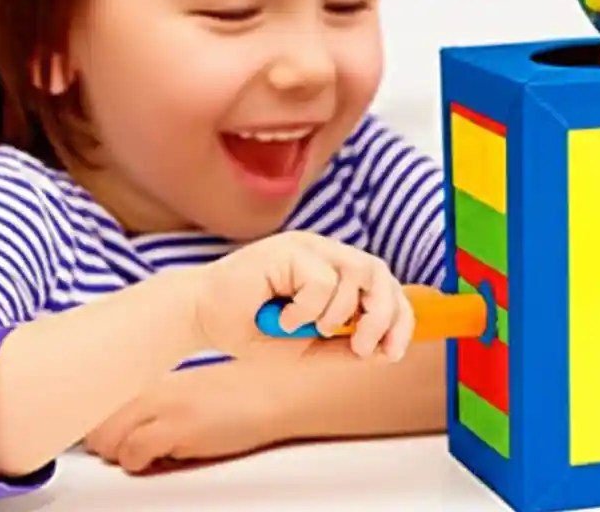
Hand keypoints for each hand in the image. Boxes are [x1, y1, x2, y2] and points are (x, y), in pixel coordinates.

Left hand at [85, 360, 290, 472]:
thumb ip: (166, 401)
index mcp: (160, 378)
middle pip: (95, 420)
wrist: (283, 388)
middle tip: (129, 450)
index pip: (103, 397)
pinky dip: (142, 464)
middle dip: (105, 442)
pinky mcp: (178, 427)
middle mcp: (155, 388)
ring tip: (148, 455)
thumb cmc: (252, 392)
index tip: (102, 432)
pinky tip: (166, 458)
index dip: (99, 421)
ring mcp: (165, 406)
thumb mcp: (200, 388)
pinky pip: (133, 454)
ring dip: (120, 453)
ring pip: (105, 438)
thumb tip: (141, 426)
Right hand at [193, 231, 414, 361]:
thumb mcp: (307, 348)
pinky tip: (281, 318)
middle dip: (383, 314)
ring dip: (340, 314)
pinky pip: (322, 281)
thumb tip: (385, 351)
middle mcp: (326, 254)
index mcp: (334, 271)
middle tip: (362, 347)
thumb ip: (343, 347)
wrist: (200, 320)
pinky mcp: (289, 247)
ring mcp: (308, 246)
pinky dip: (308, 310)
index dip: (398, 316)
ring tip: (310, 329)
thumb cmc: (250, 331)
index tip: (392, 352)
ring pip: (357, 274)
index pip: (383, 285)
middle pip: (380, 272)